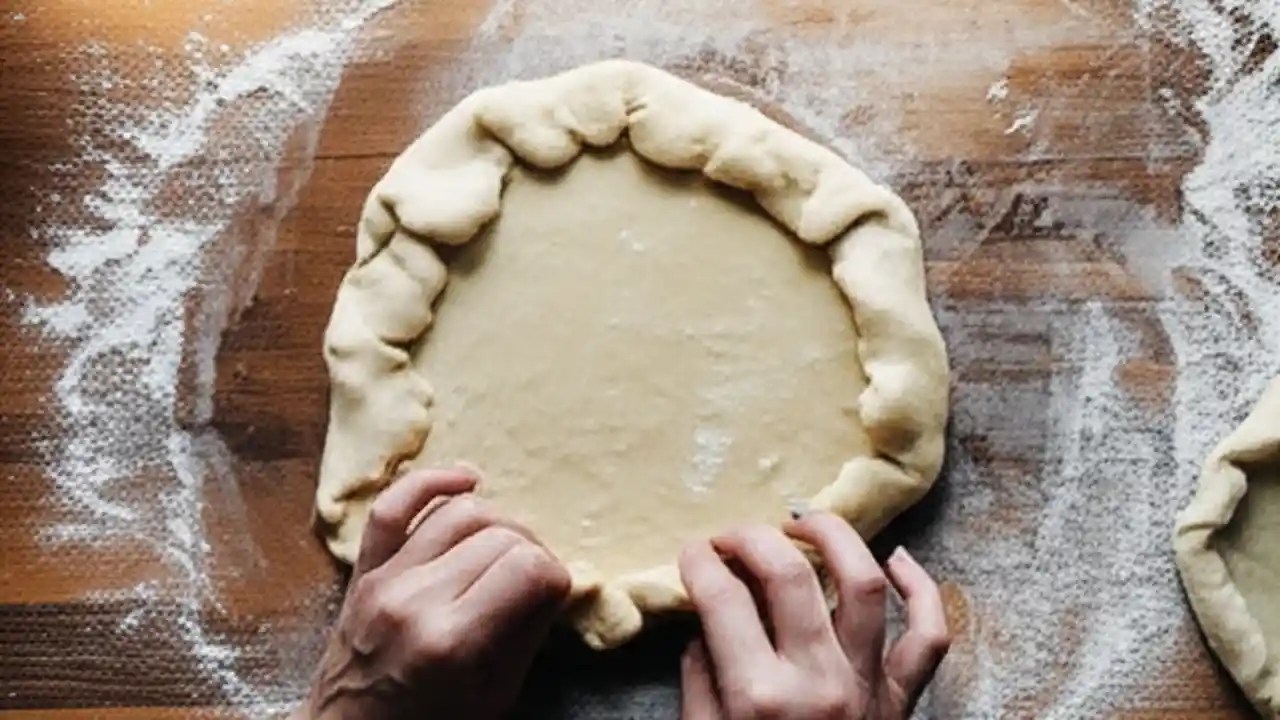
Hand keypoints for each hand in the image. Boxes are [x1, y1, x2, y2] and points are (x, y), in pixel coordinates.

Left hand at [294, 468, 571, 719]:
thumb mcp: (495, 696)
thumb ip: (527, 633)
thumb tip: (555, 581)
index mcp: (454, 643)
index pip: (530, 570)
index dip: (556, 577)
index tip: (555, 594)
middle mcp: (417, 601)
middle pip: (501, 537)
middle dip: (533, 551)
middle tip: (536, 579)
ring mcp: (385, 580)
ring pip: (460, 512)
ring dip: (499, 522)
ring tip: (509, 548)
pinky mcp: (363, 569)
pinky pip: (393, 505)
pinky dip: (433, 482)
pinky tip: (468, 480)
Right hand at [678, 513, 950, 719]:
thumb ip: (702, 681)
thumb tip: (705, 626)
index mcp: (760, 697)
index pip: (722, 599)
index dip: (700, 562)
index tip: (691, 552)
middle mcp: (819, 682)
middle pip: (789, 574)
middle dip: (752, 538)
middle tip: (731, 537)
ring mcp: (868, 688)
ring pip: (865, 584)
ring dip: (835, 538)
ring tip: (804, 522)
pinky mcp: (902, 702)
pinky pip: (929, 636)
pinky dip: (922, 590)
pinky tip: (898, 561)